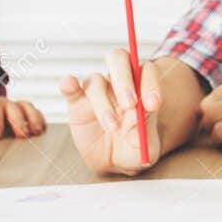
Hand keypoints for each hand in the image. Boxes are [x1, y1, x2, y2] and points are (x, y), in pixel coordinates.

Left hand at [0, 79, 46, 138]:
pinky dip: (39, 118)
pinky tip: (42, 130)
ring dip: (33, 118)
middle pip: (13, 106)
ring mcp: (8, 104)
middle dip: (20, 121)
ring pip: (26, 106)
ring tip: (37, 132)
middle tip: (22, 136)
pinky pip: (31, 110)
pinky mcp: (15, 110)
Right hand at [60, 53, 199, 175]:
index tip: (152, 104)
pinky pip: (70, 88)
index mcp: (141, 86)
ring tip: (112, 127)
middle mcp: (119, 82)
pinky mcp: (77, 102)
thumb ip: (145, 135)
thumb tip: (136, 133)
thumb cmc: (134, 147)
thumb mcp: (146, 146)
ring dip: (104, 104)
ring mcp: (97, 91)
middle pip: (119, 60)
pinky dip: (69, 84)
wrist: (113, 160)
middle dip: (124, 80)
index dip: (150, 83)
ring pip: (96, 81)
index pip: (146, 71)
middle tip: (129, 104)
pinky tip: (70, 84)